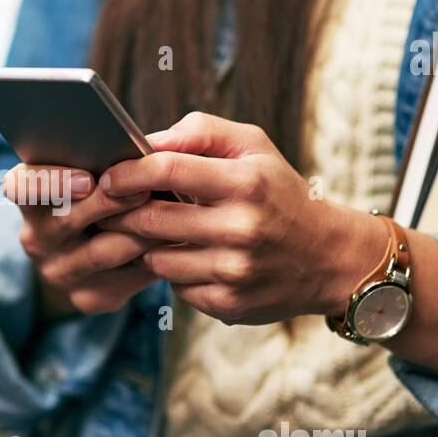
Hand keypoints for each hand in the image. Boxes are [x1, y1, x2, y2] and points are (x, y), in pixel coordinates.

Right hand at [3, 164, 159, 317]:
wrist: (96, 250)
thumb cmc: (103, 190)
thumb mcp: (94, 166)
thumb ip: (103, 156)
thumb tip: (143, 152)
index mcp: (28, 196)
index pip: (22, 186)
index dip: (50, 183)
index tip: (86, 180)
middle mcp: (35, 237)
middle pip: (68, 220)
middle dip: (110, 203)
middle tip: (147, 187)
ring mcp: (58, 271)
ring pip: (101, 252)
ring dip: (139, 230)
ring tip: (171, 213)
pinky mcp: (88, 297)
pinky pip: (124, 278)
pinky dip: (151, 256)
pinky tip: (171, 241)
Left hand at [97, 112, 389, 324]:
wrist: (329, 258)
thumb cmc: (279, 192)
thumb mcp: (253, 147)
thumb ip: (200, 132)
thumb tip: (148, 141)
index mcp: (246, 182)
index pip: (167, 169)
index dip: (128, 173)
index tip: (108, 176)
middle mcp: (241, 229)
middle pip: (151, 219)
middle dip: (121, 213)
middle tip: (108, 208)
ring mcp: (234, 271)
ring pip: (156, 258)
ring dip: (147, 245)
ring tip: (155, 232)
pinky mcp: (228, 304)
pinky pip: (176, 286)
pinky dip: (174, 271)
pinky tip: (188, 258)